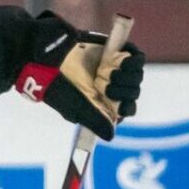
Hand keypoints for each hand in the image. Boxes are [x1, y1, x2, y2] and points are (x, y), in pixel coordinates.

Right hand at [19, 13, 144, 140]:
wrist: (51, 58)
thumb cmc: (60, 86)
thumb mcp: (76, 108)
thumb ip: (95, 121)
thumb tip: (111, 137)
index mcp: (102, 103)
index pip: (126, 108)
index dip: (126, 107)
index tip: (120, 105)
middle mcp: (110, 87)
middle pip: (133, 92)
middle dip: (122, 90)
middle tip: (103, 85)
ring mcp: (115, 69)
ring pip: (137, 76)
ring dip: (126, 76)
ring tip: (106, 73)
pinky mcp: (117, 52)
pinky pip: (137, 58)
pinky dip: (131, 62)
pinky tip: (117, 63)